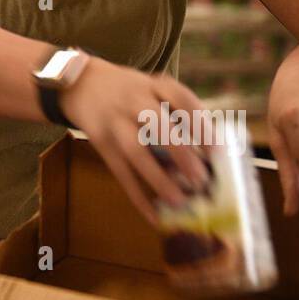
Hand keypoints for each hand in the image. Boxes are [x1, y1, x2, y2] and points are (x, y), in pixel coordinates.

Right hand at [61, 58, 211, 225]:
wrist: (81, 83)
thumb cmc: (129, 92)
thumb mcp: (152, 89)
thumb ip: (175, 113)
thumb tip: (206, 158)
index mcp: (153, 86)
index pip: (181, 99)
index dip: (201, 125)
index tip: (217, 152)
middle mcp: (133, 102)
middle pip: (156, 124)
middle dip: (180, 152)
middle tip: (201, 179)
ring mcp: (115, 123)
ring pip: (135, 151)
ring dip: (158, 178)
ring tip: (180, 201)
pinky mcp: (102, 144)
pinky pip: (120, 173)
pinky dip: (137, 197)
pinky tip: (154, 216)